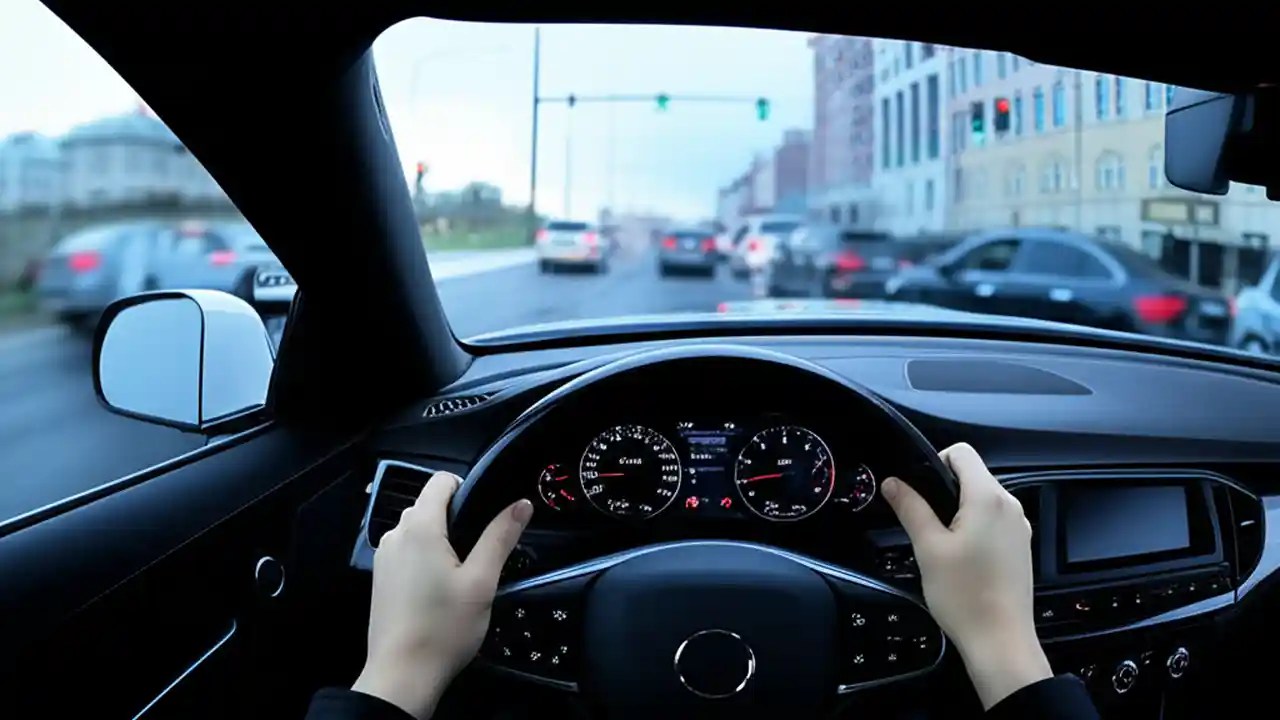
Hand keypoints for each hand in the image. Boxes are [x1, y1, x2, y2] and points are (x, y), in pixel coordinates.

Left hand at [353, 472, 532, 718]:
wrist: (402, 675)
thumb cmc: (444, 627)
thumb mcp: (482, 582)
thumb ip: (500, 537)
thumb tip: (521, 504)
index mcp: (420, 527)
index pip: (441, 480)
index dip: (467, 489)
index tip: (485, 520)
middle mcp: (396, 534)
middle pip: (429, 505)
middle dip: (456, 520)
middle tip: (478, 555)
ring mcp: (384, 556)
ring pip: (418, 529)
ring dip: (440, 541)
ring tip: (460, 576)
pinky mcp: (380, 577)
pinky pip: (407, 550)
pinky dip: (424, 558)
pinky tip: (438, 589)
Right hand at [881, 443, 1050, 709]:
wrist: (1000, 640)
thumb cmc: (963, 594)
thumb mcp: (928, 548)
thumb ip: (911, 508)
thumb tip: (892, 481)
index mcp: (988, 498)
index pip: (963, 453)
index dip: (936, 461)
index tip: (919, 490)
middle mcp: (1010, 505)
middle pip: (973, 476)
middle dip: (946, 490)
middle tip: (924, 523)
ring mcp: (1020, 526)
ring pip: (983, 499)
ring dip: (960, 510)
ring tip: (942, 545)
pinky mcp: (1022, 546)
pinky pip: (995, 521)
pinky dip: (976, 527)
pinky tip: (963, 558)